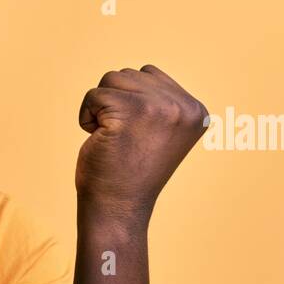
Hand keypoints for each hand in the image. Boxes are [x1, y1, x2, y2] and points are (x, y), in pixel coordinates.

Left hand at [75, 64, 207, 219]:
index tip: (137, 138)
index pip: (150, 76)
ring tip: (113, 139)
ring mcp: (158, 107)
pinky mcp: (128, 111)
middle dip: (115, 104)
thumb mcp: (160, 132)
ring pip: (111, 79)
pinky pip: (93, 95)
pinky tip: (100, 140)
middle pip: (129, 74)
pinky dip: (86, 117)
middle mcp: (183, 106)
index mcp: (196, 111)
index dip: (131, 105)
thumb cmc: (130, 172)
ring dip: (101, 108)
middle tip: (123, 141)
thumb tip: (142, 74)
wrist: (118, 209)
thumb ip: (160, 102)